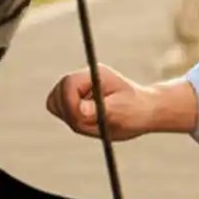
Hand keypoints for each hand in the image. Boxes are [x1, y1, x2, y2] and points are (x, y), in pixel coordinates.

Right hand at [45, 63, 198, 139]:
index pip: (67, 85)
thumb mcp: (122, 110)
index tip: (85, 119)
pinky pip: (62, 114)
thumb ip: (99, 110)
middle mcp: (80, 80)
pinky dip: (74, 122)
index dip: (71, 104)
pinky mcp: (73, 101)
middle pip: (56, 96)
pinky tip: (94, 122)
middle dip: (71, 114)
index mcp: (93, 75)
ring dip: (73, 119)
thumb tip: (80, 111)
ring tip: (97, 121)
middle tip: (94, 123)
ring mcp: (75, 90)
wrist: (143, 111)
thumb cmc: (136, 109)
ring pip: (55, 106)